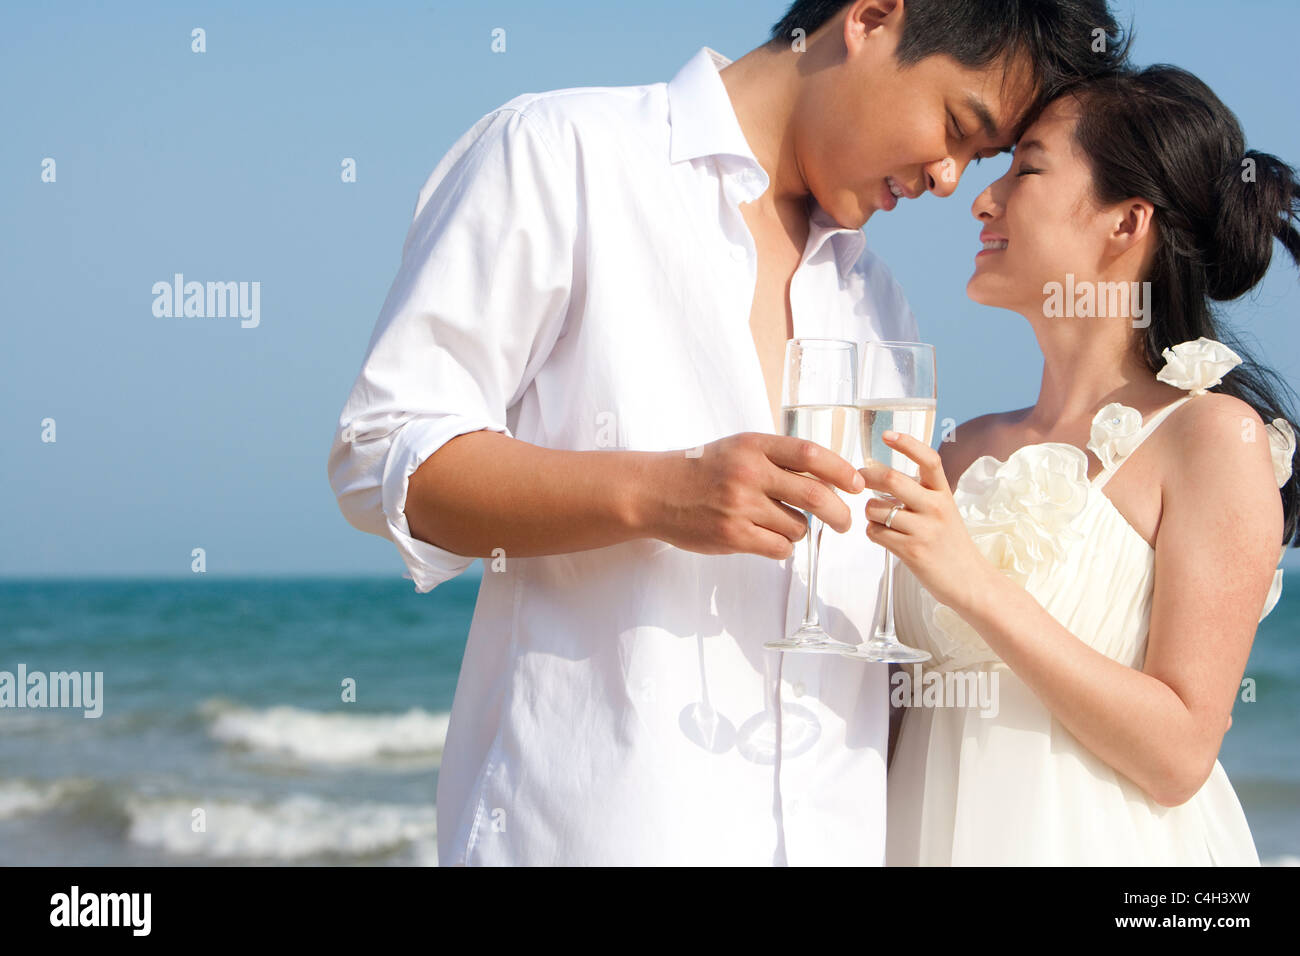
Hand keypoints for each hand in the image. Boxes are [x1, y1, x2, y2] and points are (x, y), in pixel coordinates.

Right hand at [642, 432, 865, 559]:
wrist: (655, 492)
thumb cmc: (702, 470)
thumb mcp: (739, 448)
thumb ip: (777, 457)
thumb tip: (828, 475)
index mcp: (754, 445)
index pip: (810, 453)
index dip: (841, 470)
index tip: (857, 484)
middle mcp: (748, 473)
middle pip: (814, 494)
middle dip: (839, 512)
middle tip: (845, 522)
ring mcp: (740, 505)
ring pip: (797, 525)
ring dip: (799, 530)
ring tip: (781, 525)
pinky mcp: (732, 535)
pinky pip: (779, 547)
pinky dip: (783, 547)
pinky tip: (771, 540)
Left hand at [859, 430, 991, 611]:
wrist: (969, 581)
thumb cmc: (950, 544)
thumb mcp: (943, 510)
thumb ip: (919, 493)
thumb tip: (882, 476)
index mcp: (943, 493)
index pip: (928, 459)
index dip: (907, 443)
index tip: (887, 435)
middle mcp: (935, 507)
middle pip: (891, 479)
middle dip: (867, 477)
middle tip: (858, 480)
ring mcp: (924, 530)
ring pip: (875, 508)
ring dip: (868, 512)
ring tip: (879, 519)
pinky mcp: (912, 551)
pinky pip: (875, 532)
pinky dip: (872, 532)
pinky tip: (885, 537)